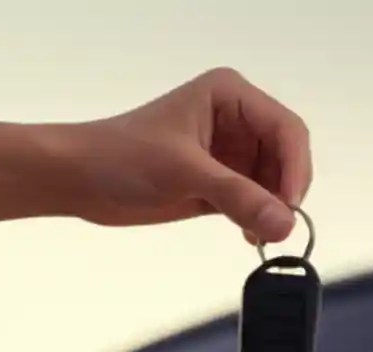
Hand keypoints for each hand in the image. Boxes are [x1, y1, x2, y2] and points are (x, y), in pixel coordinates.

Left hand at [58, 67, 312, 245]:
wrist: (78, 179)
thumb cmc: (121, 157)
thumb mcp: (184, 172)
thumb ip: (238, 197)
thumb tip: (285, 224)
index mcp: (230, 96)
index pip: (286, 129)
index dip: (295, 168)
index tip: (290, 206)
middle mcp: (235, 119)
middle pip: (286, 157)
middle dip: (284, 191)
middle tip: (277, 226)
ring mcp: (229, 151)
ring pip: (273, 182)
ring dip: (272, 209)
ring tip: (257, 233)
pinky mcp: (219, 181)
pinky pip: (255, 200)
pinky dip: (257, 218)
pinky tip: (248, 234)